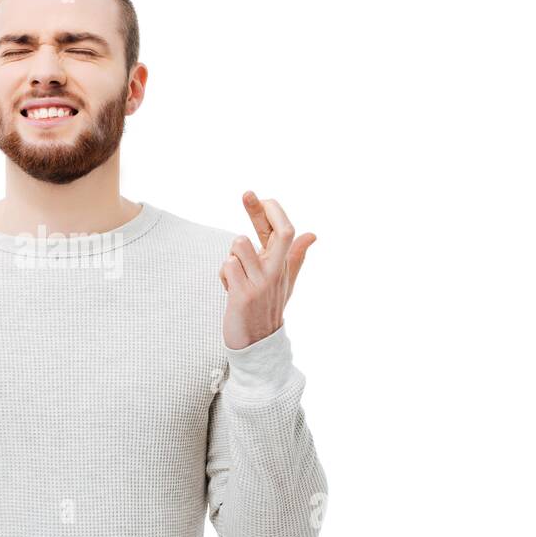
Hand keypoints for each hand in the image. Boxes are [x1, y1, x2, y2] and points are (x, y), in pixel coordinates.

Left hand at [219, 190, 315, 349]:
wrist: (257, 343)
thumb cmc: (267, 308)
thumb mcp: (285, 281)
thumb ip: (296, 256)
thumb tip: (312, 234)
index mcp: (283, 264)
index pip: (285, 230)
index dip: (270, 210)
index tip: (256, 195)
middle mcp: (275, 271)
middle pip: (278, 232)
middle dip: (259, 209)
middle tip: (247, 193)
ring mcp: (261, 283)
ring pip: (240, 245)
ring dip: (232, 256)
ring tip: (236, 274)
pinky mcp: (243, 295)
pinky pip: (227, 266)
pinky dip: (223, 275)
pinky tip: (229, 289)